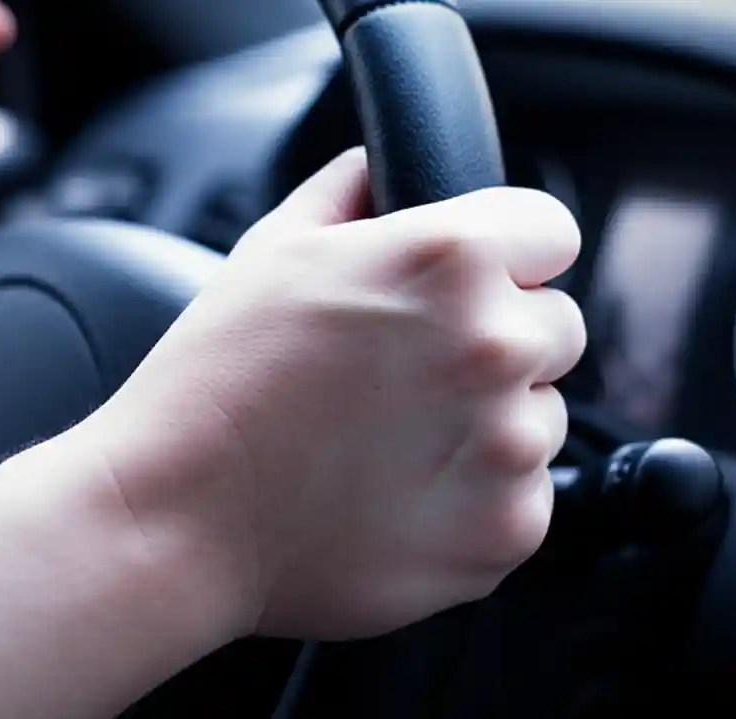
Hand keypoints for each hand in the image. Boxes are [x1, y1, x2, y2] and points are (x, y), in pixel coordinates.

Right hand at [86, 149, 585, 639]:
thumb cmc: (216, 382)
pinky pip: (523, 498)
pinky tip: (395, 494)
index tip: (476, 285)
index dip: (508, 255)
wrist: (179, 516)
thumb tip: (385, 169)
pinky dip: (476, 499)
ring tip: (390, 441)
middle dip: (499, 342)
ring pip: (542, 417)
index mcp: (449, 259)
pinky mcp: (505, 532)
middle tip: (410, 374)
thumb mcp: (274, 247)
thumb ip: (355, 190)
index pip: (551, 231)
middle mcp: (496, 346)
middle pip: (556, 327)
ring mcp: (508, 448)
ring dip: (489, 424)